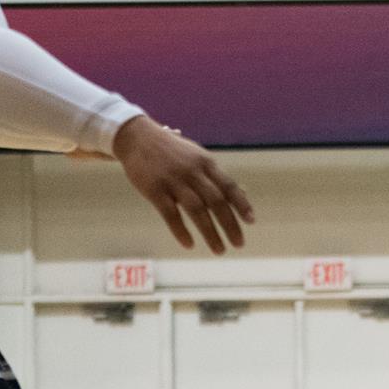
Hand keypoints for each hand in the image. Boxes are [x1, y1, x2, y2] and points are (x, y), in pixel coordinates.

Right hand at [112, 116, 253, 253]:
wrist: (138, 137)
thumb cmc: (172, 151)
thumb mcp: (198, 157)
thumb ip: (216, 177)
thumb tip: (242, 195)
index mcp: (206, 163)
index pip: (229, 186)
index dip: (241, 204)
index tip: (251, 221)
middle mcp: (193, 172)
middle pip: (216, 201)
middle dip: (230, 224)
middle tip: (239, 244)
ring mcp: (173, 181)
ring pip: (196, 210)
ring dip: (210, 232)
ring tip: (219, 250)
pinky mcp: (155, 190)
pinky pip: (170, 214)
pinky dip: (181, 231)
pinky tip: (189, 245)